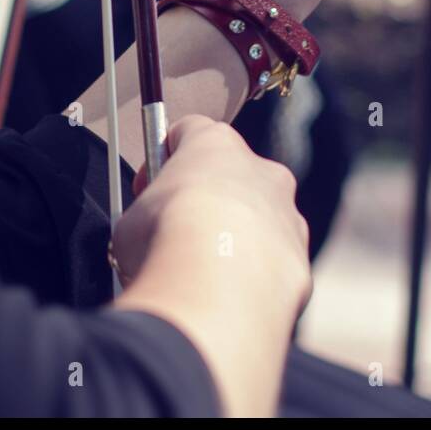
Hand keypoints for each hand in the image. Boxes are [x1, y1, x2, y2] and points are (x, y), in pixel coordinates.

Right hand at [112, 115, 308, 301]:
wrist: (213, 288)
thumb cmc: (165, 239)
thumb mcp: (131, 219)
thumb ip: (147, 216)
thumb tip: (146, 240)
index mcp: (217, 146)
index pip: (191, 132)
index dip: (165, 158)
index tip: (148, 188)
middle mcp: (262, 171)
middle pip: (234, 176)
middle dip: (209, 202)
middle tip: (179, 235)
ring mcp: (287, 214)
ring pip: (261, 221)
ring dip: (236, 241)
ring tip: (205, 276)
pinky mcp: (299, 258)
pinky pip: (274, 264)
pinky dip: (254, 277)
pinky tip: (229, 297)